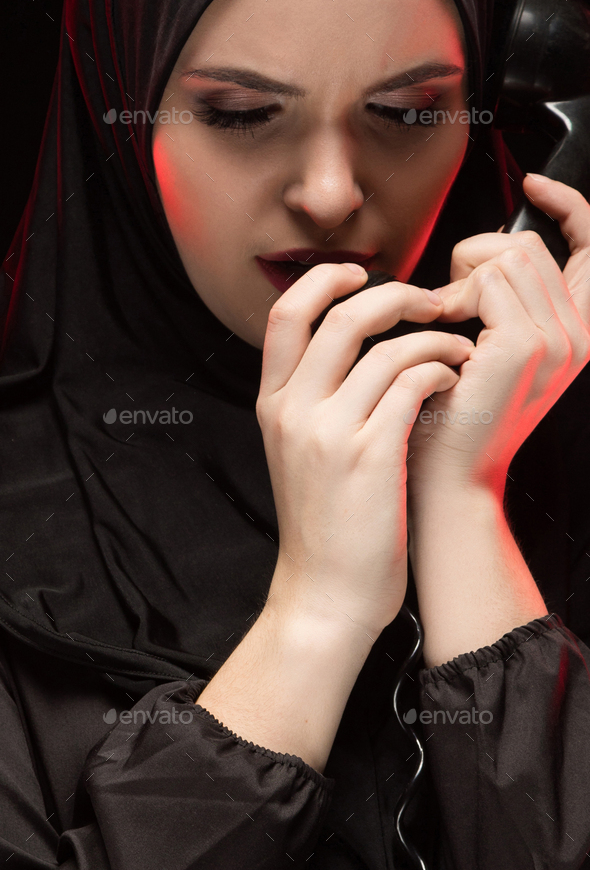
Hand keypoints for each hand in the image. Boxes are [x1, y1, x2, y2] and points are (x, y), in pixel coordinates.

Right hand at [256, 263, 473, 643]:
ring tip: (459, 351)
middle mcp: (295, 412)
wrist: (324, 596)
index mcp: (273, 406)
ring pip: (388, 348)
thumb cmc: (325, 528)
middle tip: (433, 303)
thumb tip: (356, 351)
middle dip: (398, 295)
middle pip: (343, 316)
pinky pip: (413, 384)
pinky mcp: (370, 457)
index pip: (287, 314)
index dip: (326, 280)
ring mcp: (330, 433)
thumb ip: (314, 402)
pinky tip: (452, 384)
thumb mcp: (298, 454)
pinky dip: (441, 372)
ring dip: (436, 339)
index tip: (363, 273)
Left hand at [406, 175, 589, 504]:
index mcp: (577, 332)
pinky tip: (441, 331)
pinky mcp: (524, 345)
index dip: (568, 205)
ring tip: (445, 322)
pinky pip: (486, 279)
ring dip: (462, 276)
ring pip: (506, 255)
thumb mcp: (490, 347)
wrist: (450, 479)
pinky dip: (453, 295)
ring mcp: (557, 340)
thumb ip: (505, 298)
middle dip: (479, 256)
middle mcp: (577, 335)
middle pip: (529, 244)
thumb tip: (485, 248)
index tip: (536, 184)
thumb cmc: (456, 418)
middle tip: (451, 303)